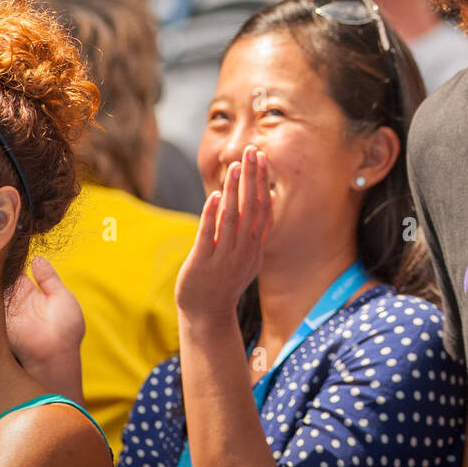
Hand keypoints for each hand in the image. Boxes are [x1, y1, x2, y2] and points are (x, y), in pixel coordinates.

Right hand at [7, 256, 85, 373]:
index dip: (12, 256)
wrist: (58, 352)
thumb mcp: (61, 296)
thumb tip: (37, 258)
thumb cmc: (66, 328)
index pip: (16, 270)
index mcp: (30, 294)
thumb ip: (47, 277)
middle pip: (1, 275)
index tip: (7, 237)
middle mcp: (14, 299)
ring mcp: (4, 307)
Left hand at [175, 145, 273, 321]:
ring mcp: (224, 257)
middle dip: (252, 178)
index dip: (263, 182)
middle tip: (252, 151)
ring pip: (232, 218)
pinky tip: (213, 196)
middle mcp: (244, 250)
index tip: (262, 158)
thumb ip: (255, 229)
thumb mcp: (247, 256)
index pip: (263, 208)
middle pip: (251, 208)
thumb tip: (264, 198)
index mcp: (255, 246)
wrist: (208, 315)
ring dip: (234, 191)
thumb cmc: (226, 281)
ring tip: (235, 165)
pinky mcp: (202, 263)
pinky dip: (211, 215)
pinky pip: (208, 235)